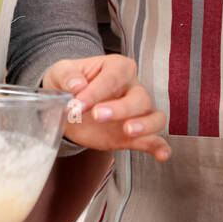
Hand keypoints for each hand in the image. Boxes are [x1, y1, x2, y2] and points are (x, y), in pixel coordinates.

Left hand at [41, 54, 169, 161]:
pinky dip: (159, 147)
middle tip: (97, 115)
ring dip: (145, 125)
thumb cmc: (68, 82)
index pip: (113, 77)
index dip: (96, 92)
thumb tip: (77, 85)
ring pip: (154, 116)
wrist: (67, 104)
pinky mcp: (133, 134)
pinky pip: (154, 139)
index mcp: (117, 67)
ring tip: (128, 131)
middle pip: (139, 97)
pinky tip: (161, 154)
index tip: (76, 105)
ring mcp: (136, 112)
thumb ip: (68, 75)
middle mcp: (132, 87)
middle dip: (120, 108)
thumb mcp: (60, 72)